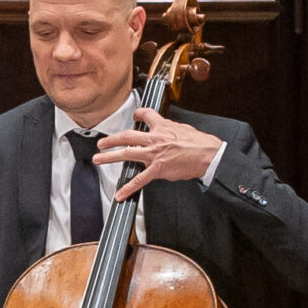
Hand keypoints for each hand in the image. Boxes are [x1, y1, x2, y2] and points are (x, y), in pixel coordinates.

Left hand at [92, 106, 225, 199]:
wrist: (208, 154)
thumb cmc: (200, 143)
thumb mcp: (183, 128)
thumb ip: (171, 129)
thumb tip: (168, 131)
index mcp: (162, 127)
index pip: (147, 115)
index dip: (138, 114)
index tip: (134, 116)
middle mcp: (154, 138)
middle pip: (127, 136)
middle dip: (112, 139)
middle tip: (101, 143)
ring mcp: (154, 154)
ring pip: (127, 154)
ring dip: (110, 157)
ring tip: (98, 159)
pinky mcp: (158, 169)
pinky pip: (140, 179)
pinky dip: (128, 187)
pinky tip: (120, 194)